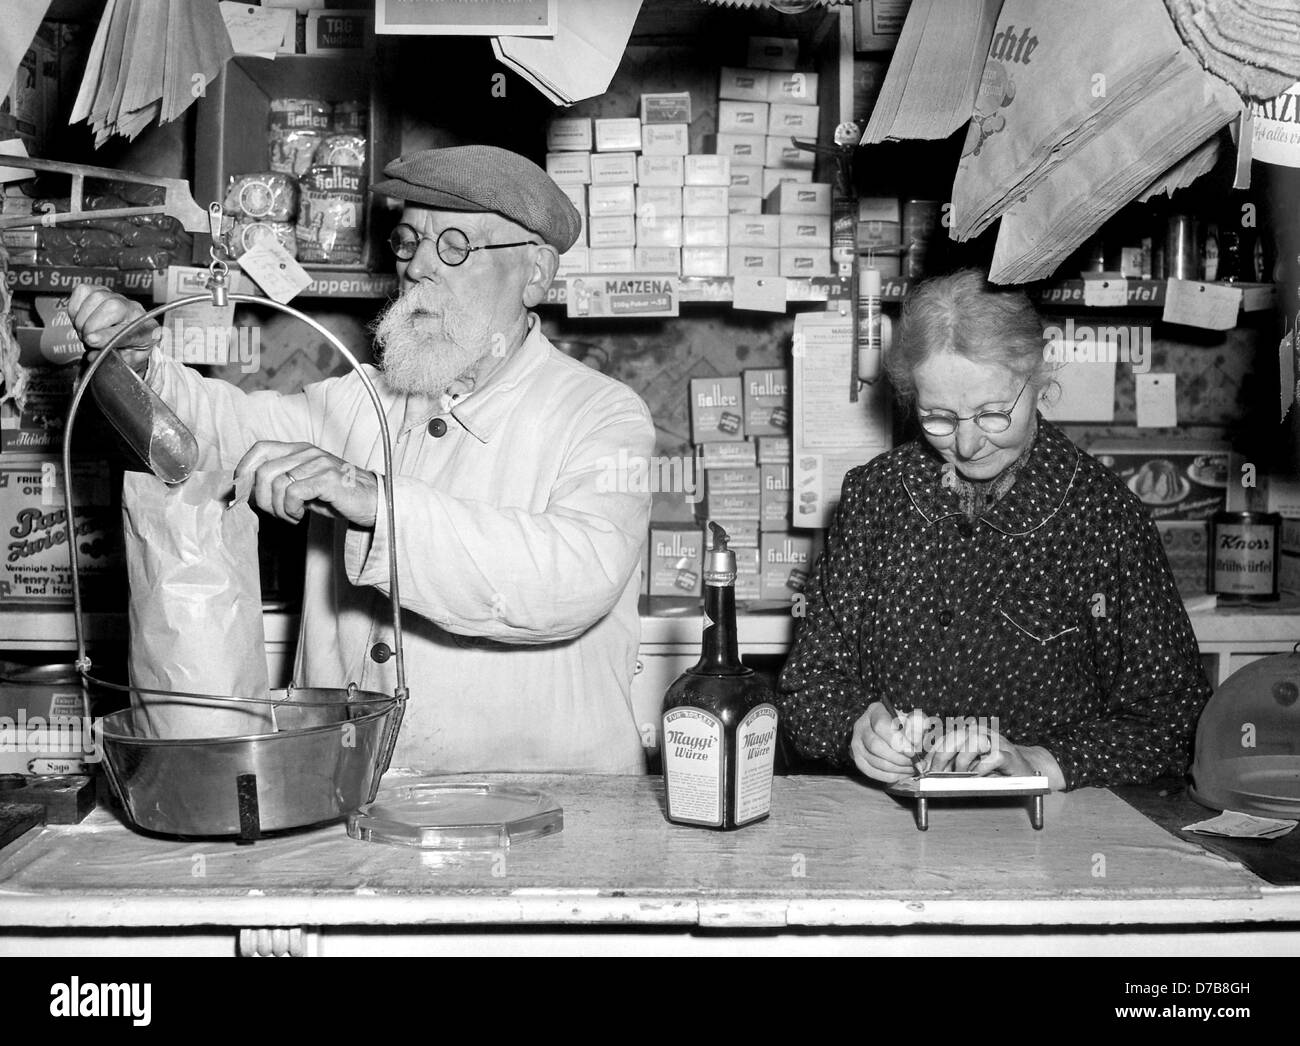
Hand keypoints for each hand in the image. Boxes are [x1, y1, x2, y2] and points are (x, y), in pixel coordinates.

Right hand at [67, 284, 155, 374]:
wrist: (131, 334)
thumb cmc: (130, 347)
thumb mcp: (127, 361)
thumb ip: (111, 360)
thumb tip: (92, 356)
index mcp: (146, 330)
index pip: (127, 330)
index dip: (106, 335)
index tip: (91, 340)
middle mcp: (134, 309)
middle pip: (111, 307)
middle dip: (90, 327)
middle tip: (88, 340)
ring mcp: (118, 297)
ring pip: (95, 298)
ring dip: (82, 319)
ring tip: (85, 331)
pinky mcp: (100, 290)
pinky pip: (82, 291)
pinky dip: (76, 308)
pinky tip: (82, 319)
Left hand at [234, 440, 378, 527]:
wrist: (373, 502)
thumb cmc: (337, 497)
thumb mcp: (304, 486)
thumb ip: (280, 482)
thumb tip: (248, 492)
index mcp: (299, 450)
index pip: (260, 448)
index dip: (244, 469)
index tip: (243, 492)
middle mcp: (307, 452)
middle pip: (264, 471)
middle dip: (262, 499)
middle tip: (276, 513)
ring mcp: (318, 463)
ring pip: (277, 484)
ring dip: (278, 508)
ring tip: (291, 516)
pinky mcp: (328, 478)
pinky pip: (293, 493)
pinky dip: (290, 510)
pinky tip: (300, 516)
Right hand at [850, 701, 927, 783]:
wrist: (889, 733)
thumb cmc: (903, 725)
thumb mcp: (913, 719)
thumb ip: (918, 726)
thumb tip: (916, 741)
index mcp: (875, 711)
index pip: (881, 726)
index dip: (897, 741)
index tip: (913, 752)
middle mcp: (861, 726)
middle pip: (875, 745)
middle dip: (898, 758)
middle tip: (914, 762)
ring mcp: (857, 744)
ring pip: (874, 761)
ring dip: (896, 768)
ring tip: (911, 768)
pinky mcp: (858, 759)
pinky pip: (872, 772)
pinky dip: (890, 776)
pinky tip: (903, 774)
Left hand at [925, 719, 1036, 777]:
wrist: (1023, 769)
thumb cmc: (991, 769)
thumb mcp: (967, 764)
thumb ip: (949, 764)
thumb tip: (926, 771)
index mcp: (967, 734)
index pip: (943, 739)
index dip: (932, 755)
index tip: (925, 771)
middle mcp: (980, 733)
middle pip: (955, 737)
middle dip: (942, 757)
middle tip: (937, 775)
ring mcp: (995, 742)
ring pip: (973, 742)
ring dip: (963, 761)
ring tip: (962, 775)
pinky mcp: (1009, 755)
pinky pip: (993, 757)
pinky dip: (983, 768)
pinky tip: (979, 776)